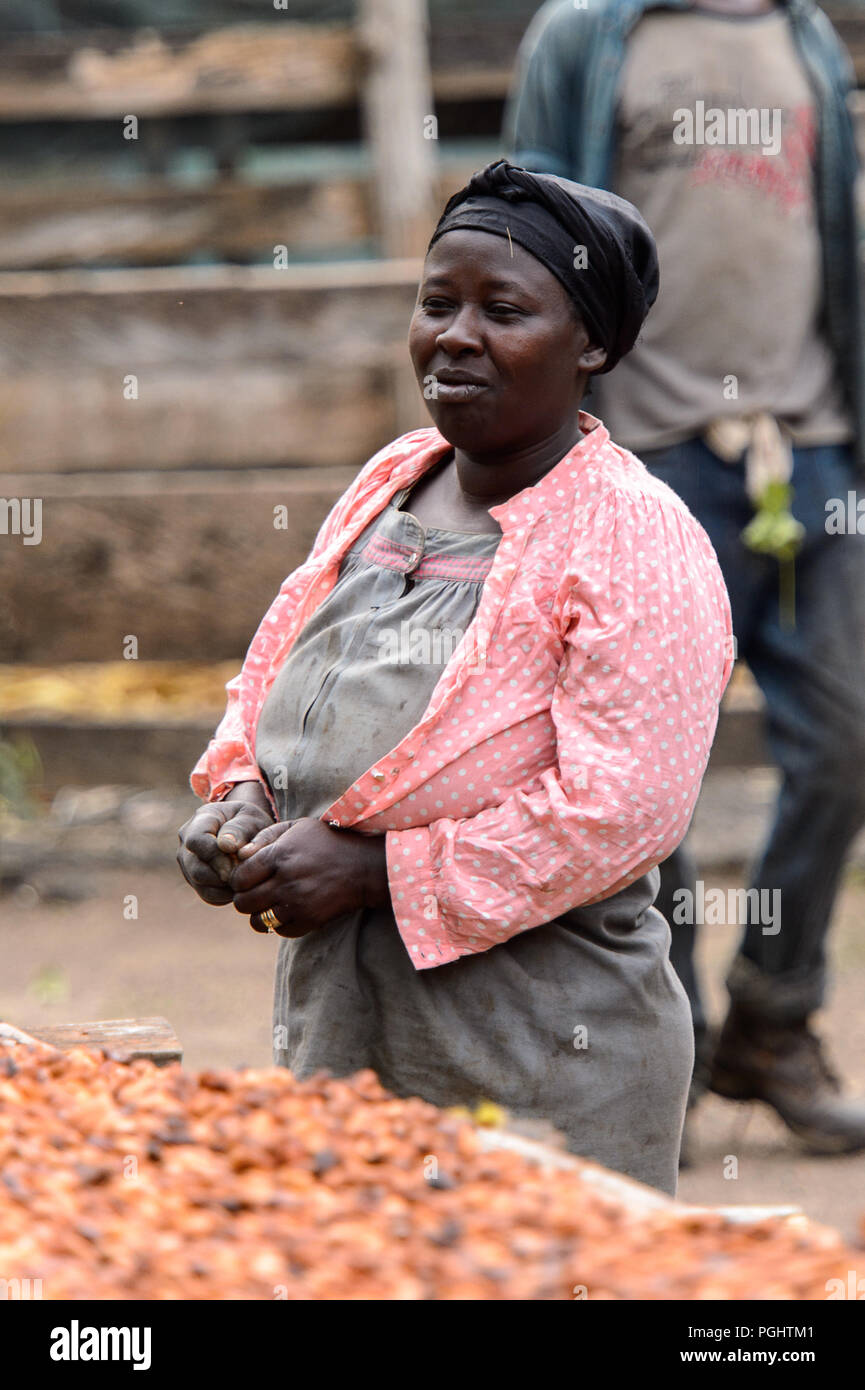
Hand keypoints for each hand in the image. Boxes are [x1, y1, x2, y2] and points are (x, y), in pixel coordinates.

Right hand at [177, 799, 275, 904]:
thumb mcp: (250, 817)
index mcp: (200, 820)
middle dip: (223, 874)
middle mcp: (187, 843)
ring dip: (226, 886)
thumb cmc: (250, 820)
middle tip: (246, 873)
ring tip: (246, 876)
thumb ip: (240, 828)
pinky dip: (226, 894)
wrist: (247, 829)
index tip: (237, 863)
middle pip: (196, 868)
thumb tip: (226, 845)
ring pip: (201, 884)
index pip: (196, 840)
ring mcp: (188, 865)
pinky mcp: (196, 882)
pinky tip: (241, 885)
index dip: (215, 856)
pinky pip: (208, 895)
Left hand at [231, 817, 388, 935]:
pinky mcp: (309, 920)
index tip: (247, 878)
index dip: (238, 879)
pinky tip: (287, 912)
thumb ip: (265, 837)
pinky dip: (279, 924)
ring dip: (259, 914)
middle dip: (245, 898)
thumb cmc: (327, 842)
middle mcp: (285, 881)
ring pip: (257, 921)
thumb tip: (240, 854)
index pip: (239, 878)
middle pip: (243, 903)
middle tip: (255, 892)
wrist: (364, 867)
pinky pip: (279, 931)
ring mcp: (297, 904)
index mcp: (279, 856)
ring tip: (269, 905)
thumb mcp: (297, 827)